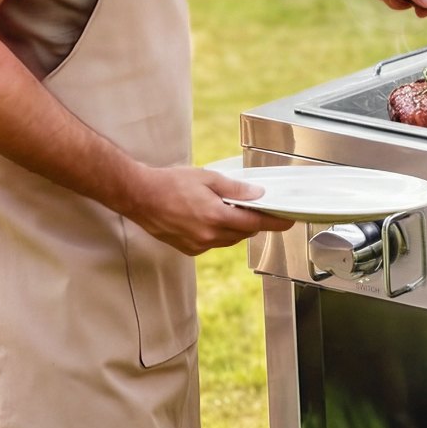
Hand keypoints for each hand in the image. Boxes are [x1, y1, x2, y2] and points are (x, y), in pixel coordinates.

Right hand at [127, 166, 293, 256]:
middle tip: (251, 207)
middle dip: (251, 221)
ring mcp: (198, 244)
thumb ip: (235, 189)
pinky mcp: (189, 249)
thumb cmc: (169, 184)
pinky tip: (206, 218)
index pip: (255, 223)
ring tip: (224, 209)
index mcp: (216, 216)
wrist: (139, 196)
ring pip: (229, 240)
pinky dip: (217, 233)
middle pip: (243, 233)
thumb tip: (258, 196)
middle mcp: (209, 235)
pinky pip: (213, 243)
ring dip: (234, 227)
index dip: (274, 222)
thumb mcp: (208, 178)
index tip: (287, 222)